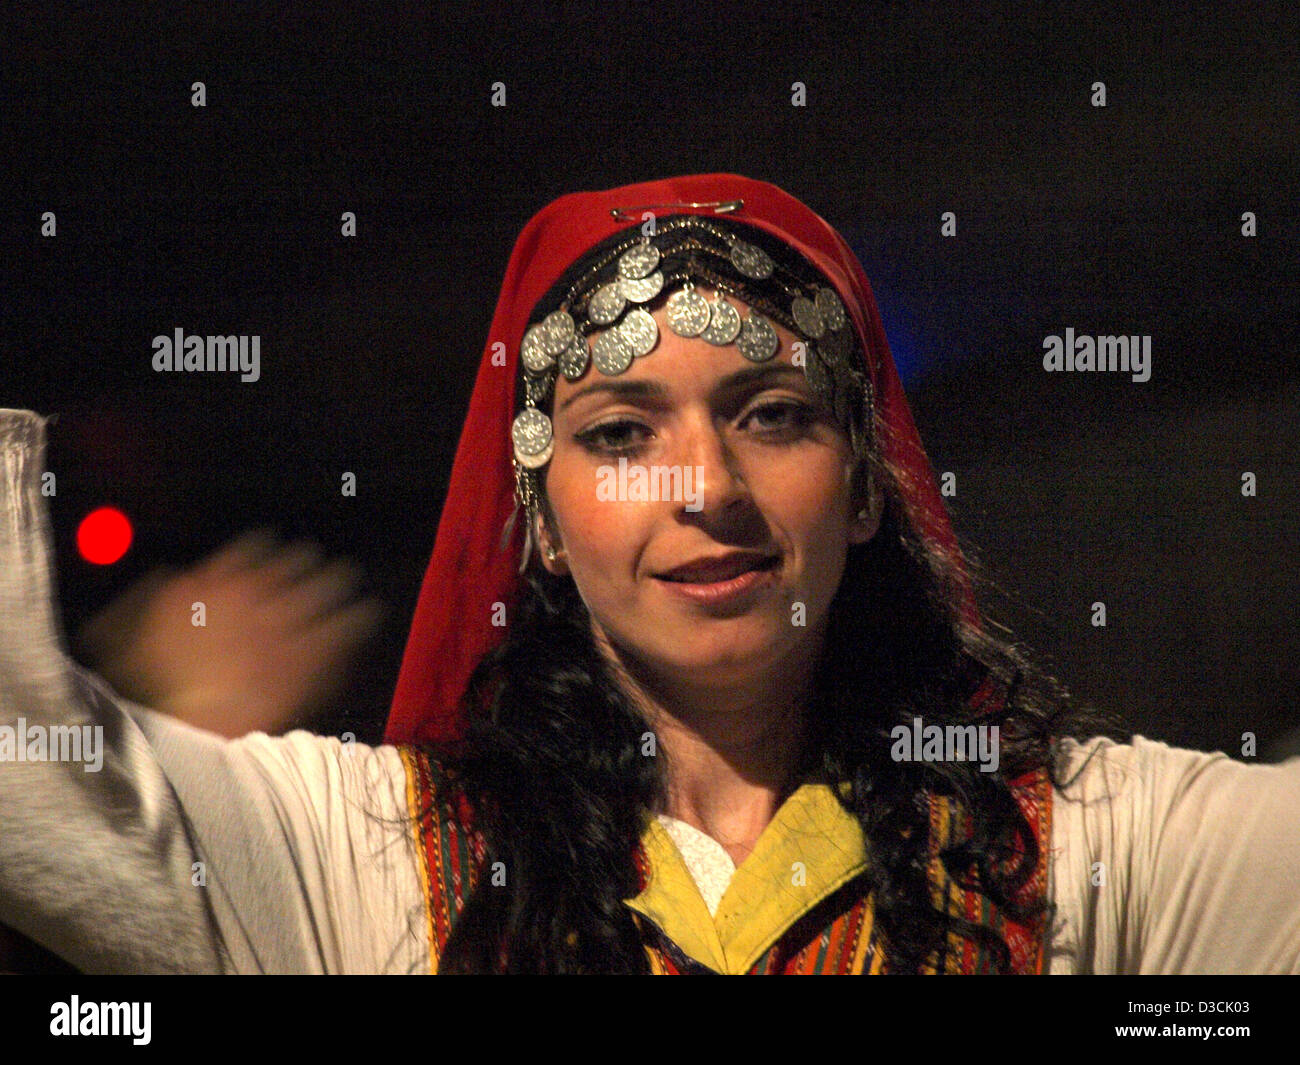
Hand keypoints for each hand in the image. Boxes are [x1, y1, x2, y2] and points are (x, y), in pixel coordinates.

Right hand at [77, 532, 382, 737]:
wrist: (190, 724)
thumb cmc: (156, 688)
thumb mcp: (131, 635)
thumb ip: (150, 599)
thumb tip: (166, 579)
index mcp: (211, 584)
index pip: (245, 551)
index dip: (262, 548)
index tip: (271, 546)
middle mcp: (255, 594)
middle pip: (290, 563)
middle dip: (304, 560)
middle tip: (313, 556)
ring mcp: (288, 622)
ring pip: (322, 587)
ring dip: (336, 579)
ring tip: (348, 574)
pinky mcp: (311, 653)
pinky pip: (345, 626)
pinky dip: (358, 618)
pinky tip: (369, 613)